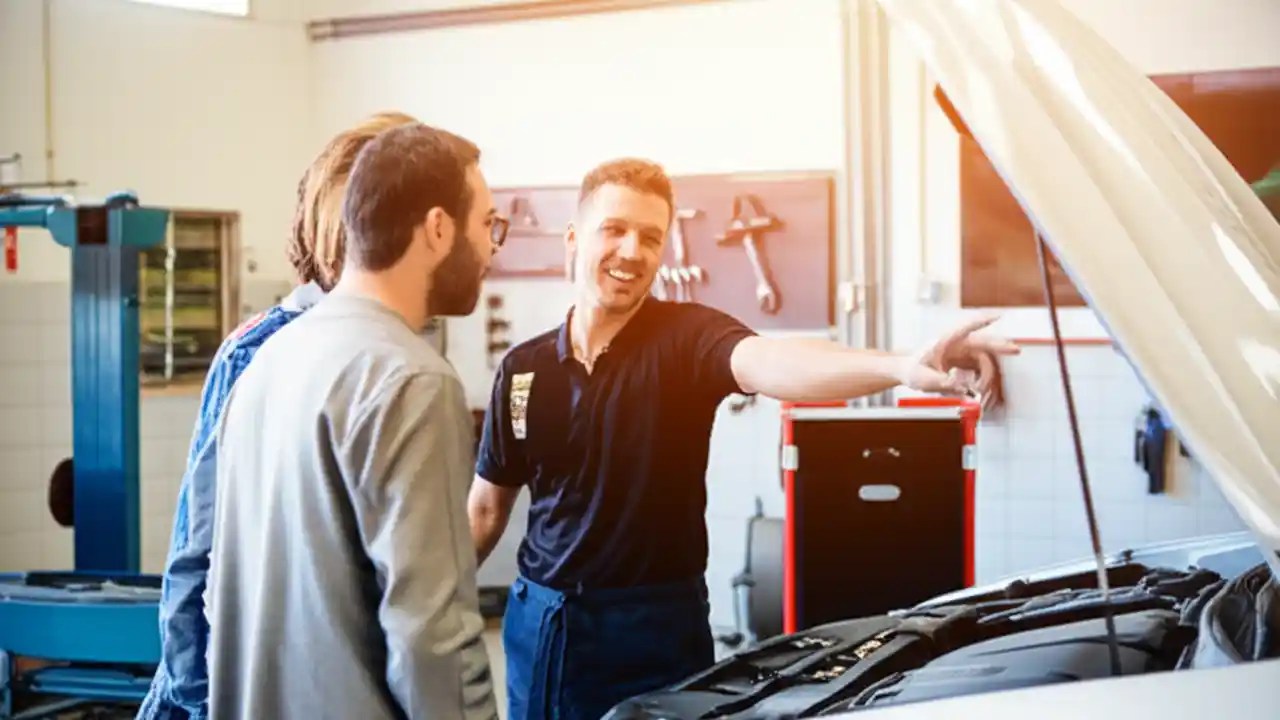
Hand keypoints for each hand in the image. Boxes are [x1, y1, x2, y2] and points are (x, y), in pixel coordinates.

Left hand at [899, 315, 1019, 404]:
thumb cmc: (913, 370)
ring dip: (988, 372)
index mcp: (944, 341)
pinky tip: (980, 388)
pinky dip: (984, 378)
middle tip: (1015, 350)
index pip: (964, 329)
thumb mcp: (924, 379)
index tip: (998, 316)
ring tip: (980, 389)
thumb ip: (943, 383)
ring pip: (983, 357)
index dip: (981, 322)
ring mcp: (962, 353)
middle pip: (982, 342)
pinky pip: (980, 368)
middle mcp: (956, 344)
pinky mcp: (965, 362)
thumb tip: (962, 388)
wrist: (908, 371)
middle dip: (999, 345)